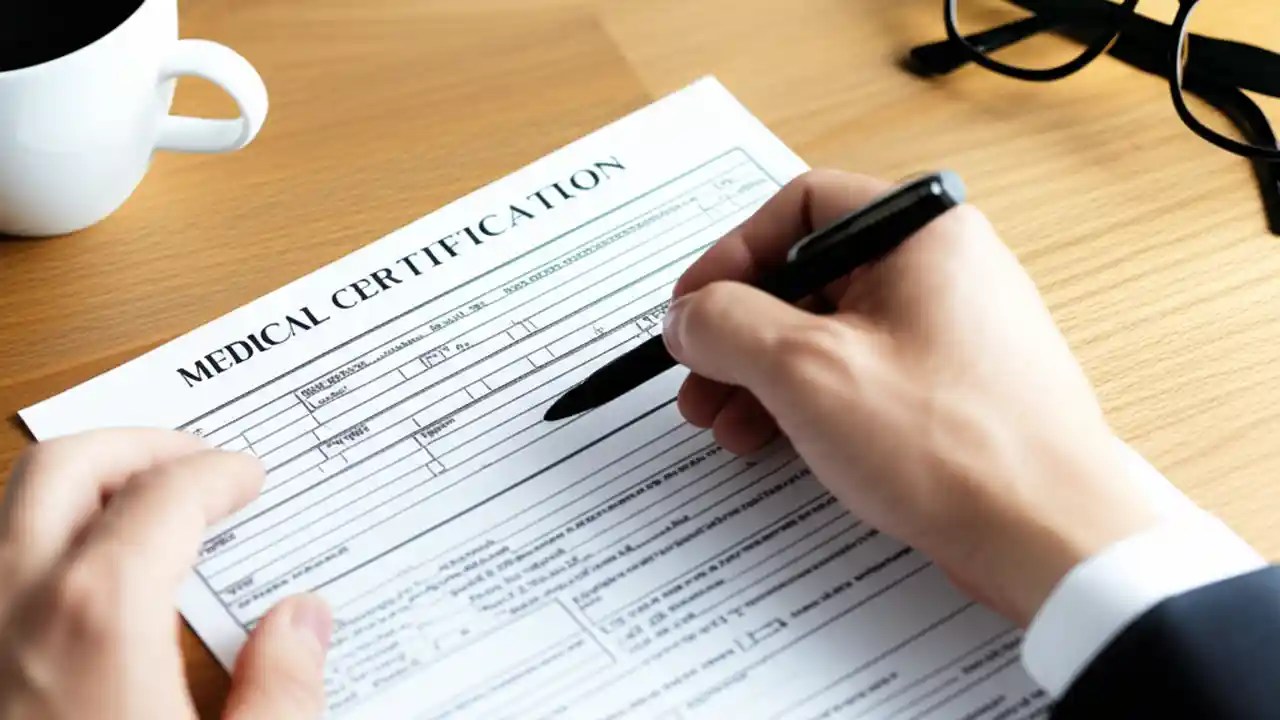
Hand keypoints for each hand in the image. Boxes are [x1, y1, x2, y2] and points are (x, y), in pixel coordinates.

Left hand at [0, 429, 331, 718]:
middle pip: (61, 469)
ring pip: (13, 511)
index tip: (246, 477)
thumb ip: (279, 691)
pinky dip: (48, 542)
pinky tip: (95, 585)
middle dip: (135, 447)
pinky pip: (1, 567)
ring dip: (81, 489)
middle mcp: (14, 611)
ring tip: (145, 510)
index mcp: (97, 622)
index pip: (162, 497)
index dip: (216, 474)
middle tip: (192, 463)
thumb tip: (302, 622)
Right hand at [664, 170, 1166, 625]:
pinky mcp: (954, 386)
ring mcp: (952, 329)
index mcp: (920, 233)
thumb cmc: (954, 444)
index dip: (731, 255)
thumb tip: (688, 315)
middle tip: (698, 379)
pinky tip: (776, 441)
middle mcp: (943, 268)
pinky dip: (812, 399)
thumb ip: (728, 325)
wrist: (1051, 536)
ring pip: (832, 330)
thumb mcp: (806, 369)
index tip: (693, 307)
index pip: (800, 206)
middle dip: (740, 333)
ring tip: (726, 425)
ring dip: (766, 374)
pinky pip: (864, 372)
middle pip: (810, 275)